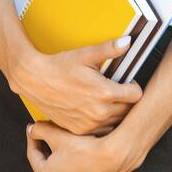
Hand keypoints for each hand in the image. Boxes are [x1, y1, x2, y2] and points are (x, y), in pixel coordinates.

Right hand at [9, 37, 142, 135]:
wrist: (34, 80)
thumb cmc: (59, 66)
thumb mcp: (85, 55)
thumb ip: (110, 49)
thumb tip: (127, 41)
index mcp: (105, 93)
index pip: (136, 95)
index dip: (133, 86)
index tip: (127, 82)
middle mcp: (99, 112)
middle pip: (128, 110)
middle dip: (126, 99)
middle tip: (117, 90)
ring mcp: (89, 124)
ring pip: (116, 122)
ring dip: (116, 112)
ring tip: (106, 100)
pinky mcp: (80, 130)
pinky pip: (101, 130)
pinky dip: (102, 122)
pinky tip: (95, 110)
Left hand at [26, 120, 131, 171]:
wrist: (114, 158)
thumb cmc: (86, 149)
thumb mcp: (57, 134)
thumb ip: (39, 130)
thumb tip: (33, 129)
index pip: (32, 154)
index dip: (32, 137)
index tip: (34, 129)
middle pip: (47, 162)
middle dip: (48, 146)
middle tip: (51, 132)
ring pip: (63, 169)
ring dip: (62, 156)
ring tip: (67, 141)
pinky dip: (76, 164)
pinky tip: (81, 152)